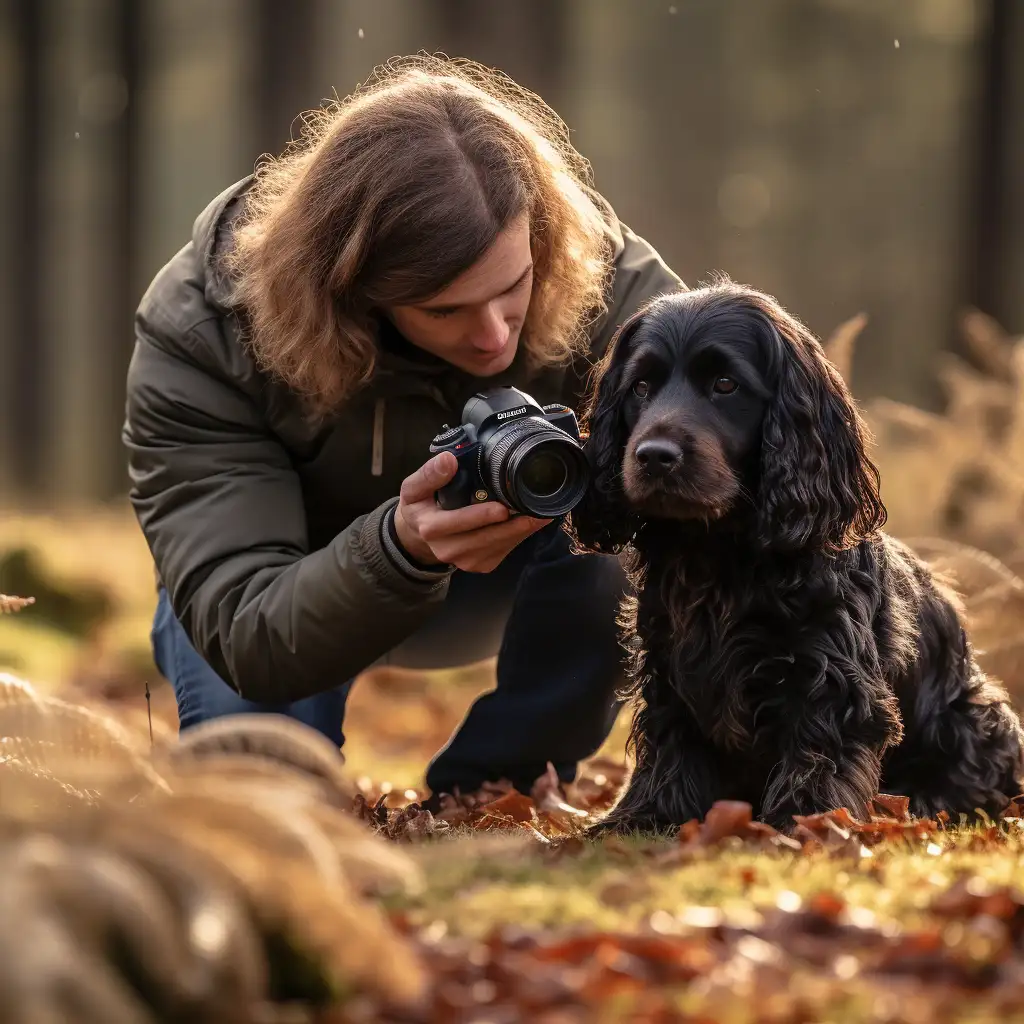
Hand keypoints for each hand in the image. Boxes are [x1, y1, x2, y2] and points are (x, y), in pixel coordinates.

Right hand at [393, 452, 551, 572]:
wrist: (419, 535)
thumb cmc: (421, 506)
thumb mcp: (414, 488)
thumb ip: (429, 474)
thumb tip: (448, 460)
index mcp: (431, 528)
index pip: (457, 522)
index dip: (480, 516)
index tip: (501, 508)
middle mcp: (448, 549)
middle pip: (486, 538)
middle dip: (512, 525)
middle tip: (534, 510)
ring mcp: (466, 561)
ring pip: (499, 545)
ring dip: (520, 530)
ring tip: (540, 513)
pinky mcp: (481, 565)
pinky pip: (505, 550)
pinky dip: (519, 535)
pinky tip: (531, 521)